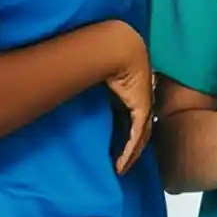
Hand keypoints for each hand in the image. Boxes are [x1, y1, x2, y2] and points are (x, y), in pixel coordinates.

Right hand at [102, 20, 152, 175]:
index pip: (135, 118)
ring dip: (130, 155)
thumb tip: (72, 89)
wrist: (118, 46)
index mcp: (136, 90)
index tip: (118, 149)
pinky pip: (137, 136)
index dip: (129, 136)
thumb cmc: (106, 55)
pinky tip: (122, 165)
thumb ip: (93, 87)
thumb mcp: (100, 76)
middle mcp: (143, 98)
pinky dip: (129, 152)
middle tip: (120, 165)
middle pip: (141, 131)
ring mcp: (145, 104)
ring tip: (119, 169)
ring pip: (141, 137)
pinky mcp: (142, 108)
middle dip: (132, 149)